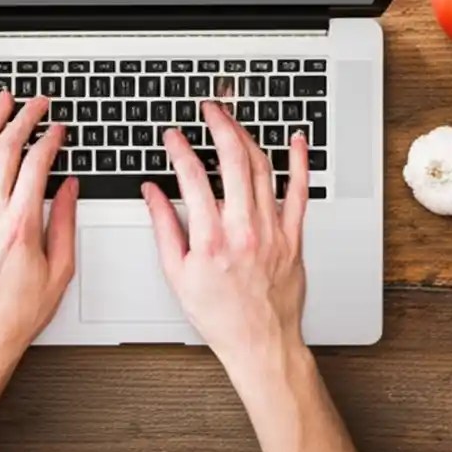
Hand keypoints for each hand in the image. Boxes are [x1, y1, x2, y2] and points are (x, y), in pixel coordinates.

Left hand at [0, 91, 76, 362]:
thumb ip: (65, 223)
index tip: (58, 128)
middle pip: (5, 151)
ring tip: (0, 104)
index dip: (50, 139)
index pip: (36, 164)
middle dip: (22, 119)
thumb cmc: (18, 313)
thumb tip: (68, 189)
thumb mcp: (59, 271)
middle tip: (35, 103)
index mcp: (21, 225)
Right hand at [142, 101, 308, 366]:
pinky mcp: (293, 236)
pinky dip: (299, 162)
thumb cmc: (219, 314)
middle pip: (233, 161)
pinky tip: (296, 141)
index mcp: (211, 239)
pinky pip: (299, 192)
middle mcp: (244, 230)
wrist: (260, 342)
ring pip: (263, 169)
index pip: (192, 177)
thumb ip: (163, 227)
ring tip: (235, 120)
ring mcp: (272, 230)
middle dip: (219, 126)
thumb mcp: (177, 274)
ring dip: (248, 137)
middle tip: (210, 109)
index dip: (180, 149)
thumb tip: (152, 193)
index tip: (173, 136)